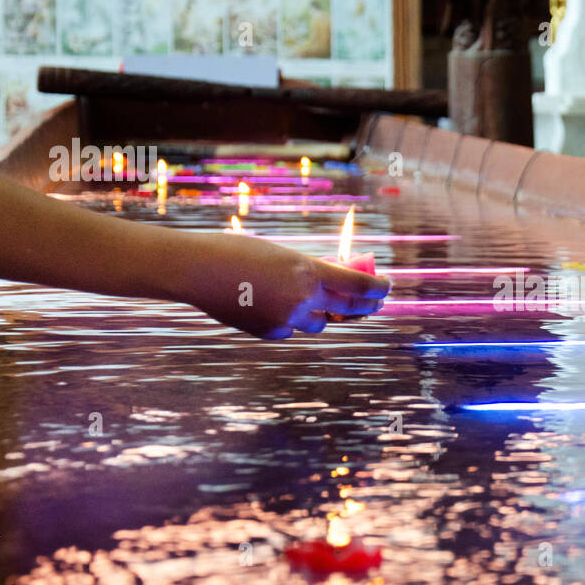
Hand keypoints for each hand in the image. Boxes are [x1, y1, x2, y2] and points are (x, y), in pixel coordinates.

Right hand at [183, 233, 390, 338]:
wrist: (198, 270)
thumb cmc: (238, 251)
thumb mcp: (283, 254)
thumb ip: (310, 270)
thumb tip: (335, 281)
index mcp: (309, 272)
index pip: (358, 285)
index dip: (378, 288)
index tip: (387, 286)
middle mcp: (303, 299)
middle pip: (348, 310)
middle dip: (365, 307)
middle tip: (374, 304)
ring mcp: (287, 320)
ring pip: (319, 324)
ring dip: (322, 315)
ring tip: (315, 303)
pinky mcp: (270, 333)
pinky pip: (291, 330)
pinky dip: (290, 321)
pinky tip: (271, 305)